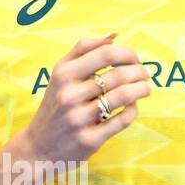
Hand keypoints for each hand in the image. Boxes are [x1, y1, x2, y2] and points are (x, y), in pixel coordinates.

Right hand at [21, 32, 150, 162]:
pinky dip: (133, 110)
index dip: (127, 53)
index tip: (135, 58)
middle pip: (117, 75)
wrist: (38, 148)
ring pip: (123, 97)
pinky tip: (132, 107)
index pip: (104, 54)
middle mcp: (69, 95)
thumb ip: (82, 51)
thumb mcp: (60, 76)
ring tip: (146, 88)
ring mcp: (79, 119)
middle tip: (145, 74)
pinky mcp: (89, 140)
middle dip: (139, 72)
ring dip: (142, 89)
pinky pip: (122, 120)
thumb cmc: (55, 107)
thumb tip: (114, 36)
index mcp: (63, 75)